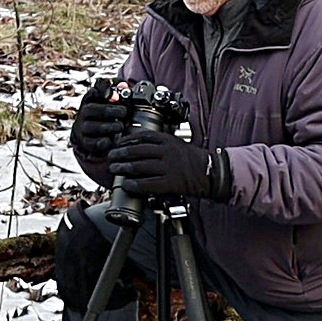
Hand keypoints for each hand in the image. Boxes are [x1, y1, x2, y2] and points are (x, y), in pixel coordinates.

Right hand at [71, 78, 127, 159]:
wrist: (87, 134)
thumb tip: (124, 85)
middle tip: (123, 112)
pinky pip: (97, 143)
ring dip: (112, 126)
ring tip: (120, 126)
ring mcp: (83, 128)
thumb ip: (118, 91)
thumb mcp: (109, 101)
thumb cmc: (103, 115)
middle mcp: (84, 112)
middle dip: (112, 111)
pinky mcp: (86, 142)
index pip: (94, 90)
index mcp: (90, 99)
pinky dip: (107, 141)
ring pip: (96, 127)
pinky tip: (112, 138)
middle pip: (92, 109)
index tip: (115, 95)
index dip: (104, 91)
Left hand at [108, 129, 231, 199]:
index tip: (117, 144)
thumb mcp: (176, 144)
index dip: (125, 140)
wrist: (210, 172)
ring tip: (114, 169)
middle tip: (111, 157)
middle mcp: (166, 151)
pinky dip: (134, 184)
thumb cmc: (193, 160)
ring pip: (139, 166)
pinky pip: (147, 184)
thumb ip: (160, 144)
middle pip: (136, 150)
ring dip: (123, 168)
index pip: (141, 136)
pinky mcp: (170, 183)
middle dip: (119, 154)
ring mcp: (168, 167)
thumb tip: (138, 146)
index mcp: (167, 140)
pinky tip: (126, 184)